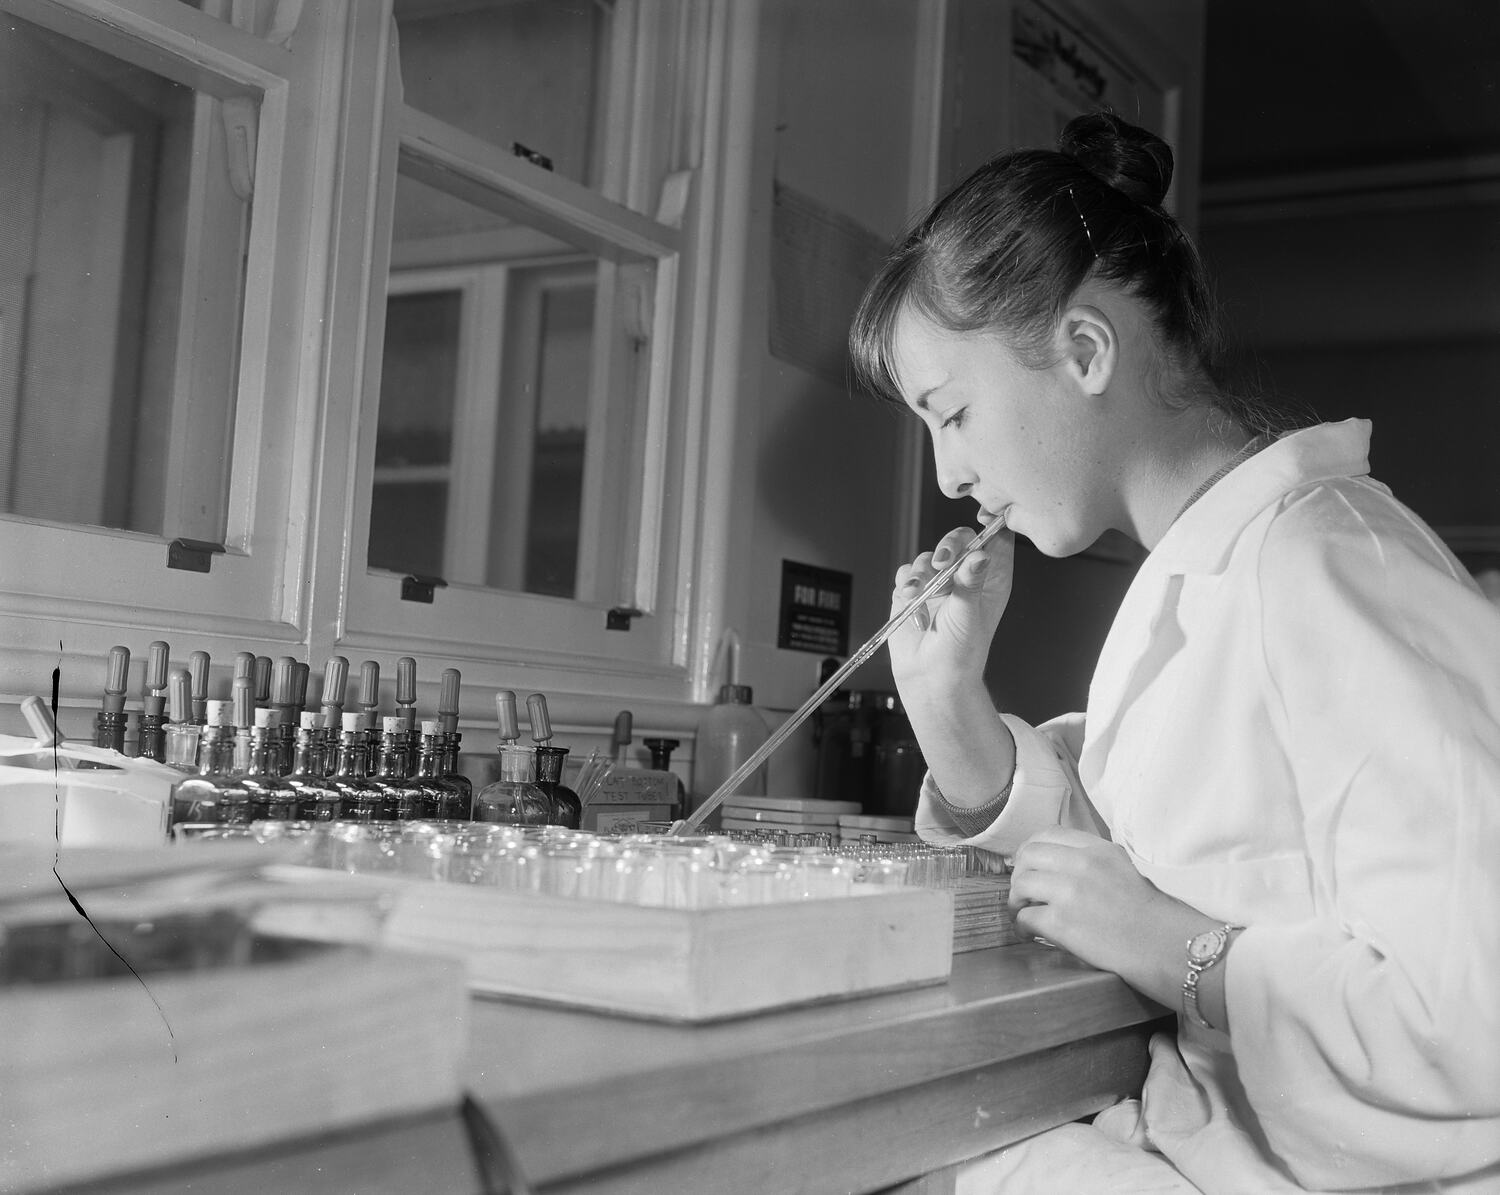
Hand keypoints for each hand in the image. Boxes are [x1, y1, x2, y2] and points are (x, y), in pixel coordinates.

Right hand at [887, 524, 1013, 692]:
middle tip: (943, 563)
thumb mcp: (969, 616)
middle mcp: (965, 578)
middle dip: (949, 546)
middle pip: (960, 540)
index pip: (996, 541)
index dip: (990, 528)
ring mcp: (938, 584)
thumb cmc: (960, 654)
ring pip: (929, 556)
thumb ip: (970, 583)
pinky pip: (906, 573)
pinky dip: (906, 583)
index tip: (981, 524)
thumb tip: (979, 555)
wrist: (930, 678)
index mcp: (990, 580)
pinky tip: (910, 600)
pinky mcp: (914, 592)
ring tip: (919, 593)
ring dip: (921, 571)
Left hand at [1008, 827, 1211, 1005]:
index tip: (1029, 864)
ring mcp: (1069, 892)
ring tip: (1024, 913)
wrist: (1170, 947)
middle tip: (1023, 892)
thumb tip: (1064, 868)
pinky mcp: (1062, 922)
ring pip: (1020, 883)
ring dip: (1017, 900)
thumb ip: (1096, 864)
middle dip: (1019, 874)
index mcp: (1099, 850)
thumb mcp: (1127, 870)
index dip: (1030, 850)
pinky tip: (1032, 934)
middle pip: (1027, 855)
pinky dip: (1023, 926)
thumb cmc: (1156, 917)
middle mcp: (1081, 864)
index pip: (1048, 834)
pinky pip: (1025, 916)